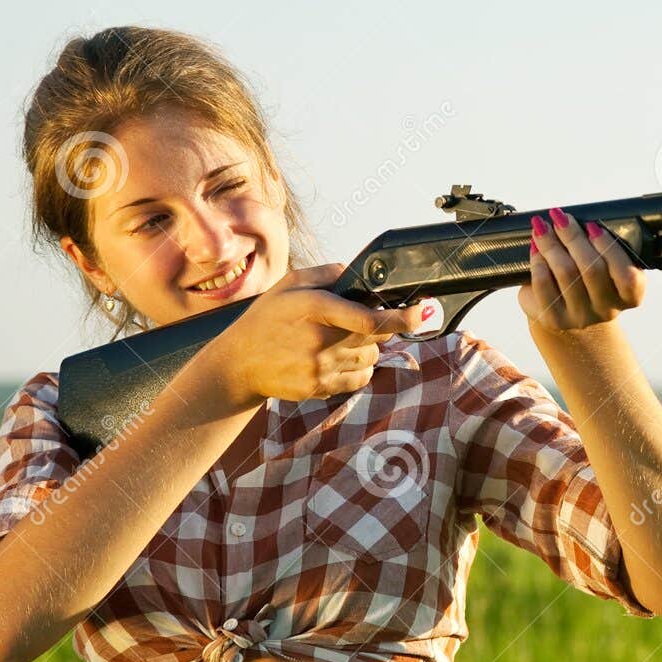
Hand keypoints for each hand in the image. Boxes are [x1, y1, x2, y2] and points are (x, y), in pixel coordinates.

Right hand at [206, 263, 432, 405]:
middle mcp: (321, 340)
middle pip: (377, 336)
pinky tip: (335, 358)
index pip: (369, 317)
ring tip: (336, 339)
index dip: (402, 317)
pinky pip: (360, 378)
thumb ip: (327, 274)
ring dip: (366, 346)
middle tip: (360, 320)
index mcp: (315, 308)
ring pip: (371, 356)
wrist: (238, 365)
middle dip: (379, 326)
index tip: (423, 311)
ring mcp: (321, 368)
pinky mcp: (321, 388)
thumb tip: (358, 274)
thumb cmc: (266, 318)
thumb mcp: (290, 284)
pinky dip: (358, 367)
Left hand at [520, 207, 648, 332]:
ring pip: (565, 273)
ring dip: (551, 244)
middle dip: (573, 236)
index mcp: (629, 296)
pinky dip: (538, 262)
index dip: (609, 248)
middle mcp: (606, 309)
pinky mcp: (553, 319)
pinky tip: (536, 249)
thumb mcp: (620, 272)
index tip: (593, 225)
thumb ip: (642, 257)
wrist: (570, 318)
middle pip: (591, 269)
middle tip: (560, 217)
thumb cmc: (595, 285)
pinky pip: (544, 286)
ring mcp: (579, 317)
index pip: (627, 275)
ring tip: (542, 226)